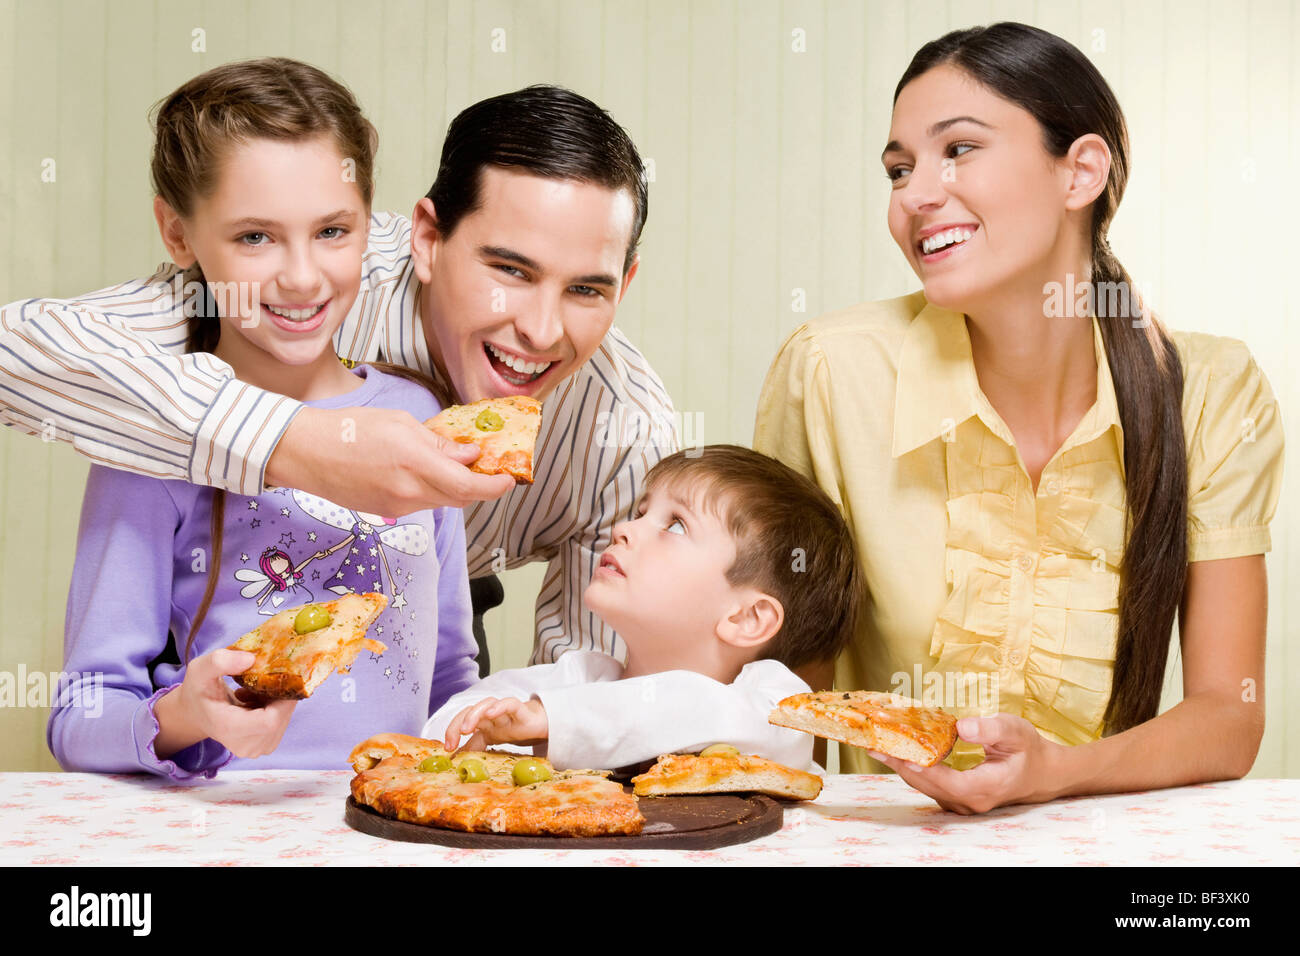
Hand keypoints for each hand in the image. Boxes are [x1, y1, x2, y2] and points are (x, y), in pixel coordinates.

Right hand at [153, 649, 296, 758]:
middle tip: (263, 679)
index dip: (282, 699)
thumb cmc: (198, 690)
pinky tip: (256, 699)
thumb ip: (219, 661)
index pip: (271, 720)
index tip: (277, 677)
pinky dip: (275, 708)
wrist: (195, 713)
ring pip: (284, 720)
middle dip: (280, 696)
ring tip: (254, 690)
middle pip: (281, 719)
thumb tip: (251, 659)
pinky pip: (282, 723)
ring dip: (277, 701)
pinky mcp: (265, 747)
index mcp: (228, 728)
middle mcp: (245, 746)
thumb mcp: (200, 669)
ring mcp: (256, 750)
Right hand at [266, 406, 516, 514]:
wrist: (304, 453)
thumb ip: (437, 443)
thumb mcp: (400, 423)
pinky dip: (432, 490)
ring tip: (452, 464)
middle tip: (486, 467)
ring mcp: (397, 506)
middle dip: (479, 486)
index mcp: (416, 464)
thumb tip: (467, 456)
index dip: (495, 486)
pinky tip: (423, 472)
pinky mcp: (385, 512)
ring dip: (455, 487)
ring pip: (441, 502)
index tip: (507, 478)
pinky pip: (421, 503)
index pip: (470, 485)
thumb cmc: (350, 428)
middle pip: (461, 498)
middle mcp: (410, 492)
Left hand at [443, 697, 548, 751]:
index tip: (447, 748)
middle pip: (470, 709)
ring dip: (474, 714)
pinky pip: (510, 704)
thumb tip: (456, 758)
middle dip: (458, 723)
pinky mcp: (521, 711)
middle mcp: (491, 713)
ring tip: (467, 728)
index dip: (451, 731)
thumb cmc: (514, 727)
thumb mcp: (491, 740)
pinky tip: (491, 713)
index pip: (462, 719)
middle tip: (454, 740)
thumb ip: (474, 746)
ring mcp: (505, 711)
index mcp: (482, 720)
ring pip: (487, 703)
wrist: (541, 723)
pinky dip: (499, 706)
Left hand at [868, 714, 1062, 814]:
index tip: (899, 756)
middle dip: (899, 764)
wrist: (1042, 772)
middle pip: (928, 784)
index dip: (922, 770)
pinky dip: (912, 767)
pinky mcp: (955, 796)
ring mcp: (962, 802)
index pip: (947, 782)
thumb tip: (961, 727)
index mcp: (985, 787)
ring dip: (901, 765)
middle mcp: (970, 800)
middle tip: (873, 743)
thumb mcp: (1016, 732)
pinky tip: (897, 751)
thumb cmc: (1029, 750)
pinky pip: (929, 783)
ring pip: (925, 785)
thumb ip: (990, 729)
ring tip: (876, 744)